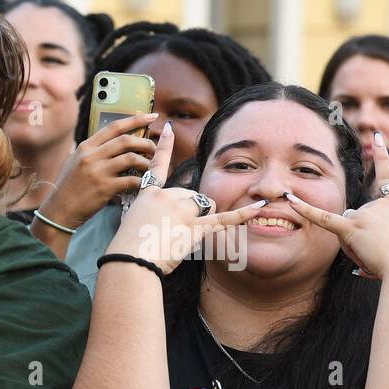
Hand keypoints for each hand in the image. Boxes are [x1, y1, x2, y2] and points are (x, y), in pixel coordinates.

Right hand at [38, 112, 157, 228]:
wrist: (60, 209)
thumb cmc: (72, 187)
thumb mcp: (78, 162)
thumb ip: (96, 151)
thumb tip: (117, 142)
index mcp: (86, 146)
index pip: (114, 126)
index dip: (136, 120)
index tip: (152, 116)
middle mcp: (91, 155)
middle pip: (126, 140)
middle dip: (146, 143)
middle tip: (155, 150)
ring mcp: (97, 171)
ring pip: (132, 158)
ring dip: (147, 163)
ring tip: (152, 169)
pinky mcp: (104, 187)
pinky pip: (131, 180)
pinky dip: (142, 181)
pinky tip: (145, 184)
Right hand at [105, 123, 266, 275]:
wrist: (130, 261)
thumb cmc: (130, 248)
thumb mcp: (136, 222)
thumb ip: (155, 214)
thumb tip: (175, 221)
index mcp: (149, 194)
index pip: (158, 166)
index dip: (164, 146)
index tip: (168, 128)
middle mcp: (166, 196)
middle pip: (190, 196)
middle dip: (188, 212)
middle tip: (170, 232)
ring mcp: (181, 211)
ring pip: (203, 206)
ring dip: (199, 219)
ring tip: (180, 235)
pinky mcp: (194, 227)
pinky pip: (223, 220)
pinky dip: (243, 215)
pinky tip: (259, 207)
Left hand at [284, 134, 388, 279]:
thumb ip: (379, 246)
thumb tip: (355, 257)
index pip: (387, 179)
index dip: (381, 156)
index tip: (375, 137)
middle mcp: (380, 205)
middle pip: (357, 218)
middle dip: (362, 238)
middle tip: (382, 255)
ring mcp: (366, 215)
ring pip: (346, 229)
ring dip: (355, 247)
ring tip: (375, 258)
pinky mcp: (352, 228)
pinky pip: (324, 219)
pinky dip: (306, 210)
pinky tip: (291, 200)